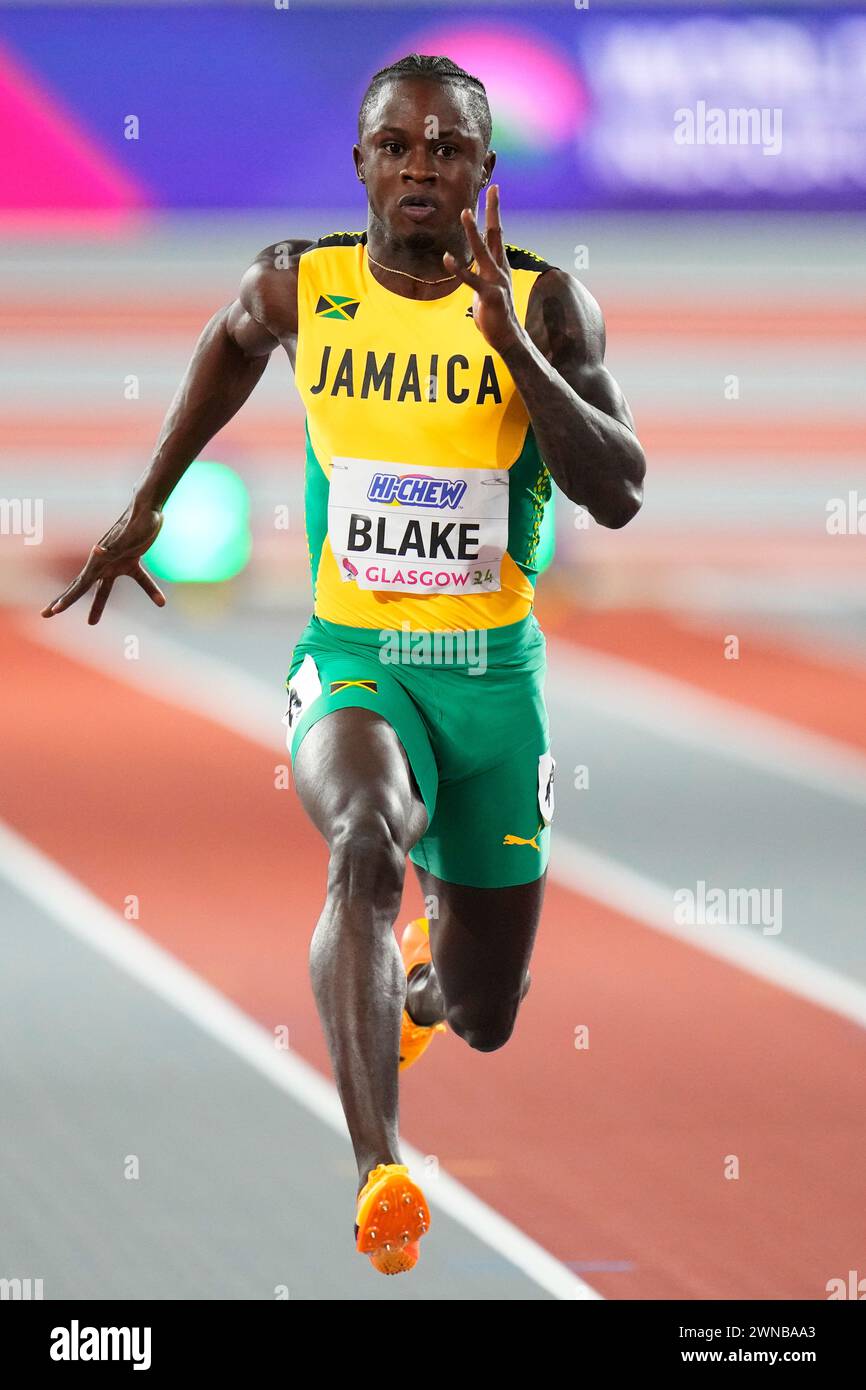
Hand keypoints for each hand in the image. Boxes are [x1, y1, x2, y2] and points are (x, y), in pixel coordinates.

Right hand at [41, 498, 165, 624]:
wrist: (148, 508)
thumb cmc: (137, 522)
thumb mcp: (125, 536)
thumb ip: (111, 547)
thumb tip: (95, 551)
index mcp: (100, 560)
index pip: (80, 584)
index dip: (68, 598)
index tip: (54, 610)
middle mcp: (104, 562)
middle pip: (81, 587)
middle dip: (66, 601)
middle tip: (47, 614)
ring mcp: (117, 562)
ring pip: (104, 588)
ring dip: (97, 605)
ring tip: (91, 622)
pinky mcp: (131, 559)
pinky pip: (140, 579)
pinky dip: (150, 590)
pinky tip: (160, 601)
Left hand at [442, 185, 524, 353]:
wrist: (508, 337)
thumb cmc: (496, 315)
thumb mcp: (488, 290)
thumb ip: (481, 276)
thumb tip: (474, 270)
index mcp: (500, 266)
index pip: (497, 234)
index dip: (495, 212)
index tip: (494, 191)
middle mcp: (500, 269)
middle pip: (497, 234)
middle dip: (493, 210)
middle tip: (493, 188)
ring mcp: (496, 281)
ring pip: (483, 251)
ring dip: (473, 231)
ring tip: (465, 213)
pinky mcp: (488, 295)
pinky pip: (470, 279)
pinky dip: (457, 268)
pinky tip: (447, 258)